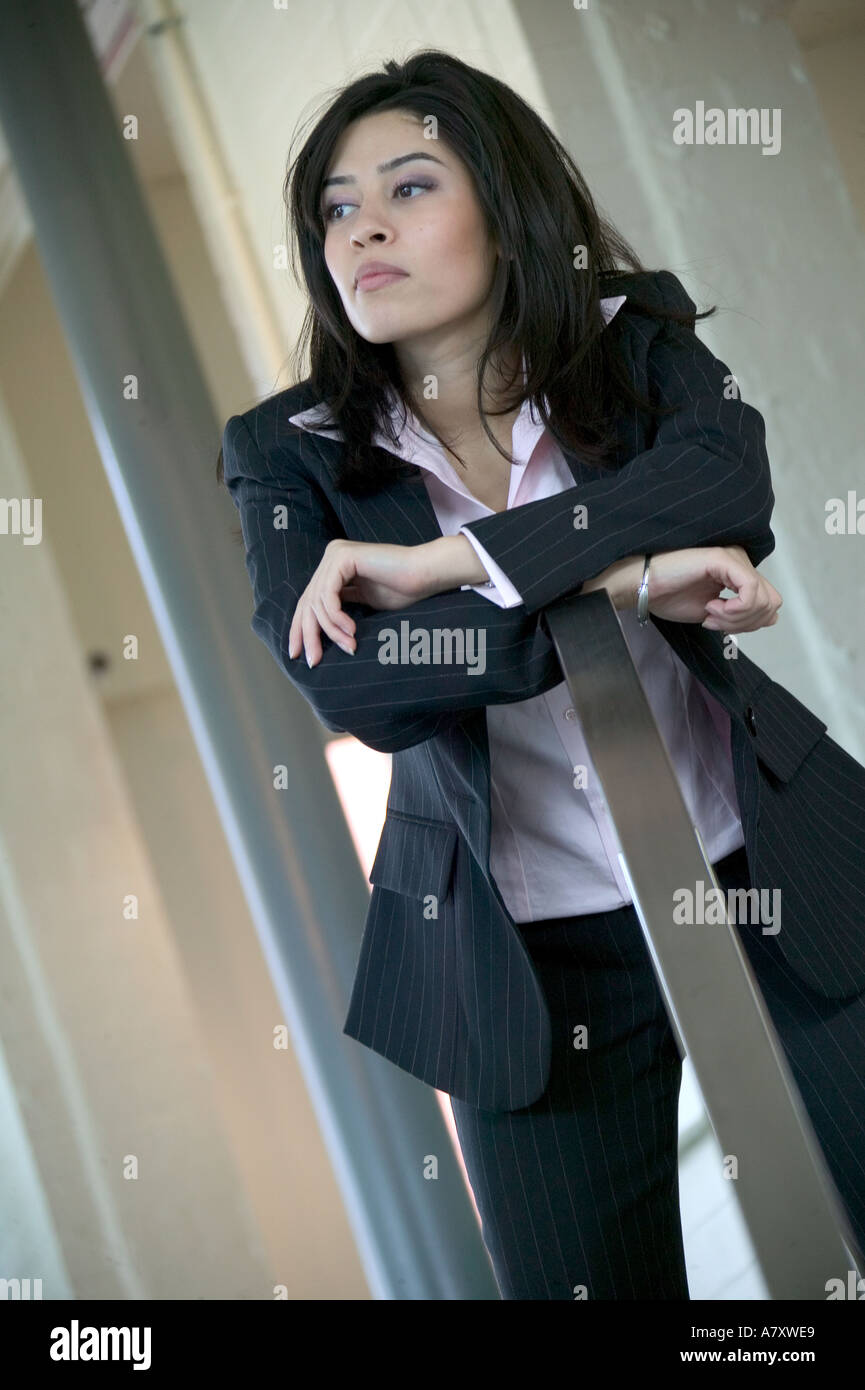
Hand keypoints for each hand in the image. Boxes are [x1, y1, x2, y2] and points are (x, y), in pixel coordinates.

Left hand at [288, 539, 432, 666]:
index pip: (309, 601)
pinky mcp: (342, 558)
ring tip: (350, 646)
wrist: (426, 574)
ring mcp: (335, 555)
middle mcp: (331, 557)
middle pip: (308, 602)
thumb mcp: (364, 602)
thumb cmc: (403, 590)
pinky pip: (329, 596)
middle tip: (313, 661)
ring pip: (317, 603)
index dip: (301, 629)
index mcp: (334, 566)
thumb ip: (340, 611)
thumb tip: (317, 633)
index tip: (298, 655)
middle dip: (309, 634)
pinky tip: (352, 631)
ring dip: (332, 630)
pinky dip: (337, 618)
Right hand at [645, 545, 781, 630]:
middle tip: (713, 622)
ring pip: (763, 599)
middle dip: (744, 623)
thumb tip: (769, 618)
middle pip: (771, 603)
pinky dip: (735, 608)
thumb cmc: (670, 597)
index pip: (768, 604)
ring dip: (736, 617)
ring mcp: (734, 558)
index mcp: (740, 574)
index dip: (748, 624)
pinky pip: (750, 590)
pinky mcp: (725, 559)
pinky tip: (711, 607)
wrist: (643, 588)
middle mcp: (741, 563)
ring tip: (710, 614)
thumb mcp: (716, 614)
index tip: (717, 625)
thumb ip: (742, 615)